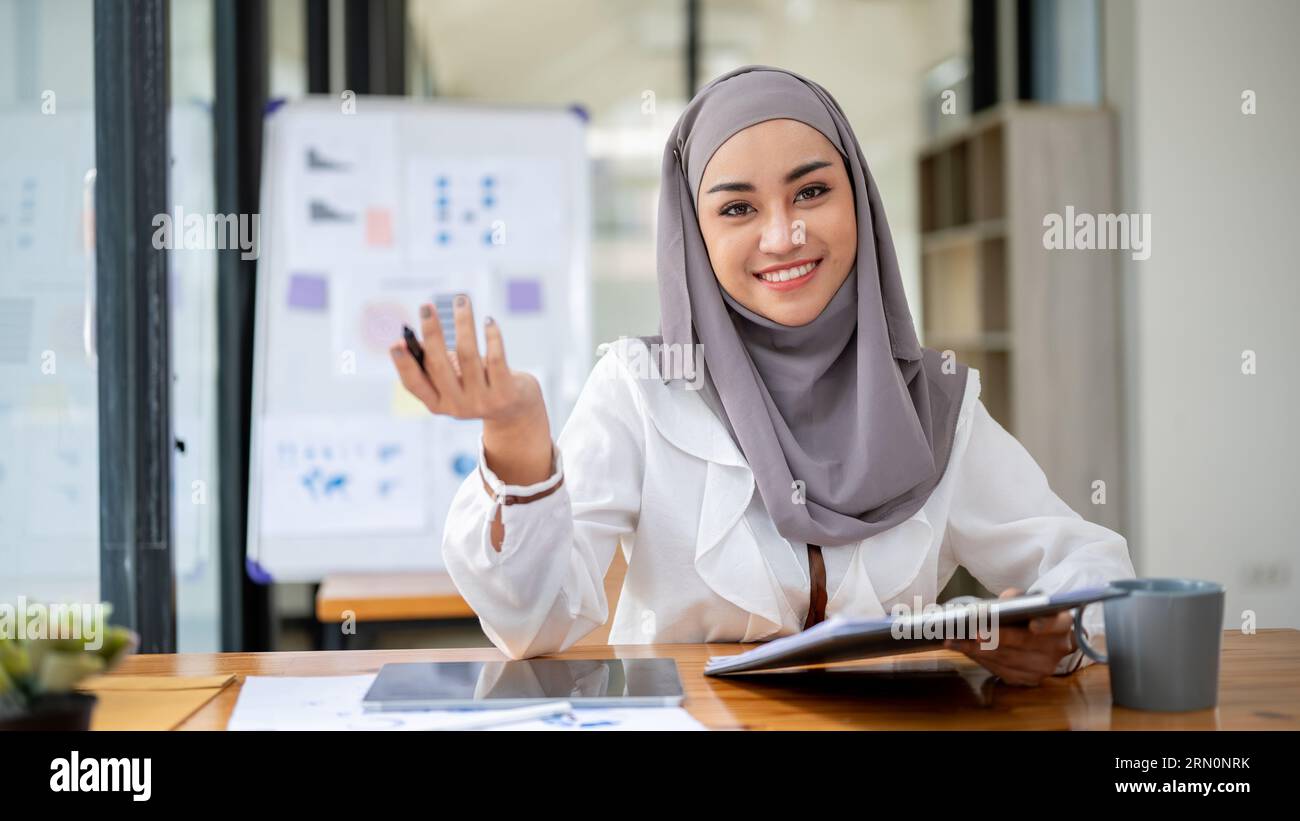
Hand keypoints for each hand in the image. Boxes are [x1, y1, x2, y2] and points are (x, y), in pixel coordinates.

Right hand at [389, 294, 543, 425]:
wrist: (516, 411)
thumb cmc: (478, 385)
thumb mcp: (454, 380)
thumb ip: (434, 363)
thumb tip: (414, 337)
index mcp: (437, 404)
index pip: (414, 385)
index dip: (404, 364)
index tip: (396, 342)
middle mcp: (458, 406)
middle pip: (439, 365)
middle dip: (431, 333)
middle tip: (427, 306)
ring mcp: (482, 402)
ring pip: (468, 355)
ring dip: (463, 323)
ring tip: (462, 301)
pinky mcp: (505, 394)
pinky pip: (495, 358)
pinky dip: (491, 336)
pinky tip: (488, 320)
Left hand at [943, 587, 1077, 685]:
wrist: (1039, 637)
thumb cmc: (1030, 614)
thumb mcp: (1026, 600)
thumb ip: (1017, 597)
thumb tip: (1003, 602)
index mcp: (1062, 623)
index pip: (1057, 624)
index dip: (1045, 625)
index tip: (1032, 625)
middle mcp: (1058, 648)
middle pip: (1025, 644)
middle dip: (998, 638)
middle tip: (975, 633)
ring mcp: (1044, 667)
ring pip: (1009, 660)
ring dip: (979, 650)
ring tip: (956, 640)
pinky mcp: (1029, 680)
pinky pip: (1002, 671)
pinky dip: (980, 659)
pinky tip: (964, 650)